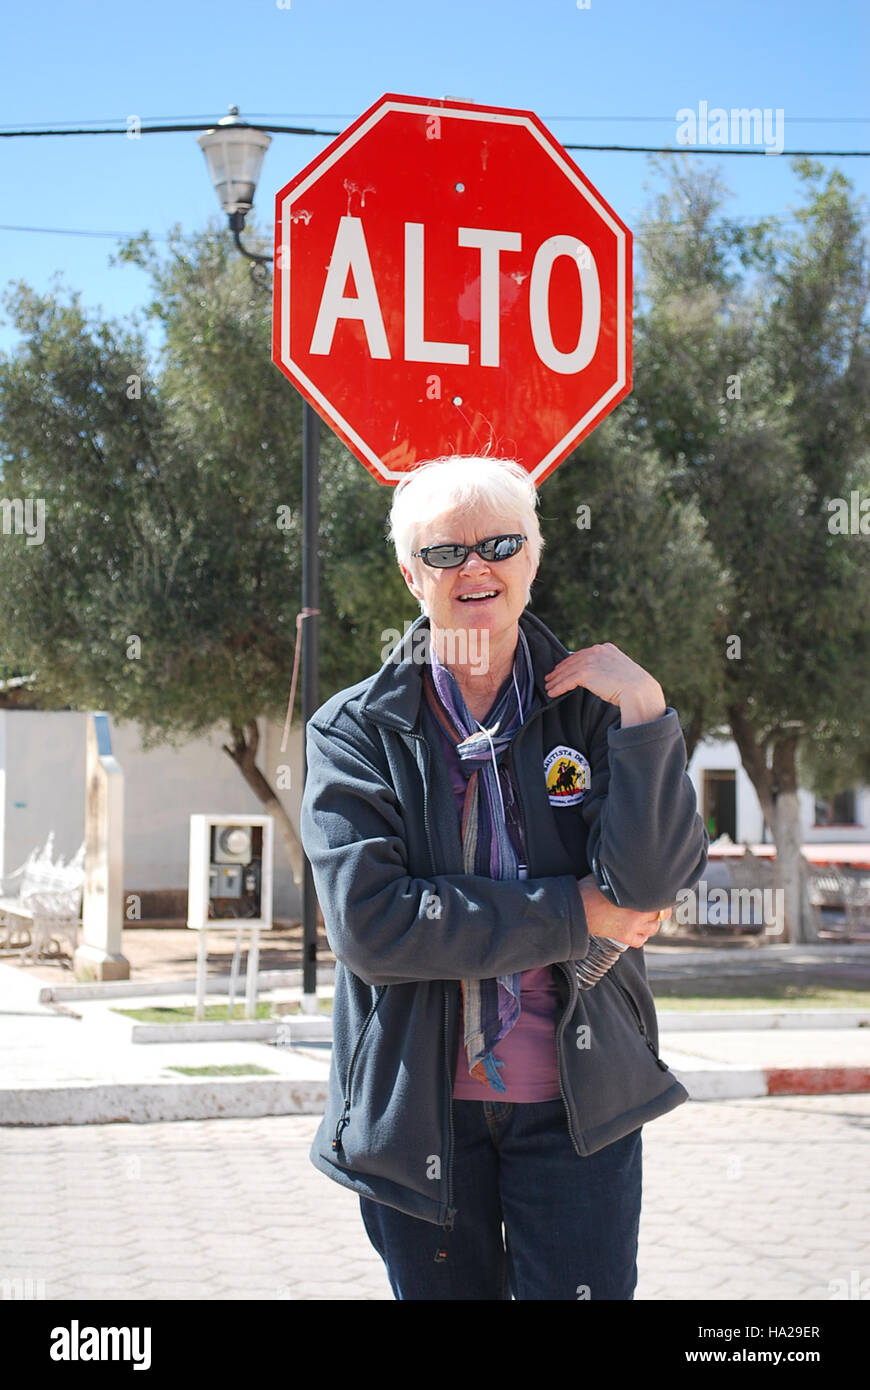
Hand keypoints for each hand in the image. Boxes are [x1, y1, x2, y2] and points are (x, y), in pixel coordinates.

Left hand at [544, 642, 664, 725]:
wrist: (639, 690)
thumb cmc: (634, 686)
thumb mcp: (620, 670)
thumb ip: (607, 669)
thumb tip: (598, 678)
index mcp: (606, 648)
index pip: (582, 655)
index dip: (569, 663)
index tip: (561, 669)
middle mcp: (598, 651)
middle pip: (572, 661)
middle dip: (559, 671)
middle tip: (550, 678)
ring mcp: (592, 660)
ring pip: (567, 671)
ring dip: (556, 680)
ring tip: (548, 687)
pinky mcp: (587, 673)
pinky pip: (568, 681)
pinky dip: (558, 687)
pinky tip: (552, 693)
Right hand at [578, 874, 670, 948]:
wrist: (576, 909)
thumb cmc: (588, 890)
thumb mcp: (606, 875)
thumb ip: (622, 874)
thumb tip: (629, 863)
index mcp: (636, 897)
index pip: (661, 900)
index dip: (663, 896)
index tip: (662, 893)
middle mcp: (638, 915)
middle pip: (660, 915)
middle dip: (659, 910)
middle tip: (655, 905)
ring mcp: (631, 927)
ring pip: (653, 929)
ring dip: (652, 923)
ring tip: (646, 916)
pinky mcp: (623, 937)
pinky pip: (640, 940)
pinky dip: (642, 936)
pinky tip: (637, 929)